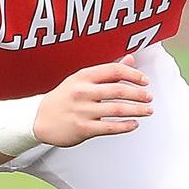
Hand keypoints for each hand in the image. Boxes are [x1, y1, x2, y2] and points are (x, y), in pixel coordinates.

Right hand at [35, 55, 152, 146]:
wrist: (39, 120)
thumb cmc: (63, 98)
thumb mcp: (81, 79)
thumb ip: (107, 71)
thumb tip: (131, 59)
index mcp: (83, 76)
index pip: (114, 70)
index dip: (133, 74)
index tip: (145, 80)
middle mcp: (83, 92)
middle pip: (119, 90)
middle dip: (138, 94)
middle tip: (149, 97)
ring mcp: (83, 111)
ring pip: (117, 109)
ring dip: (137, 110)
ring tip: (148, 110)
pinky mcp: (83, 129)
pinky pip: (110, 127)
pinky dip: (125, 126)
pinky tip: (134, 124)